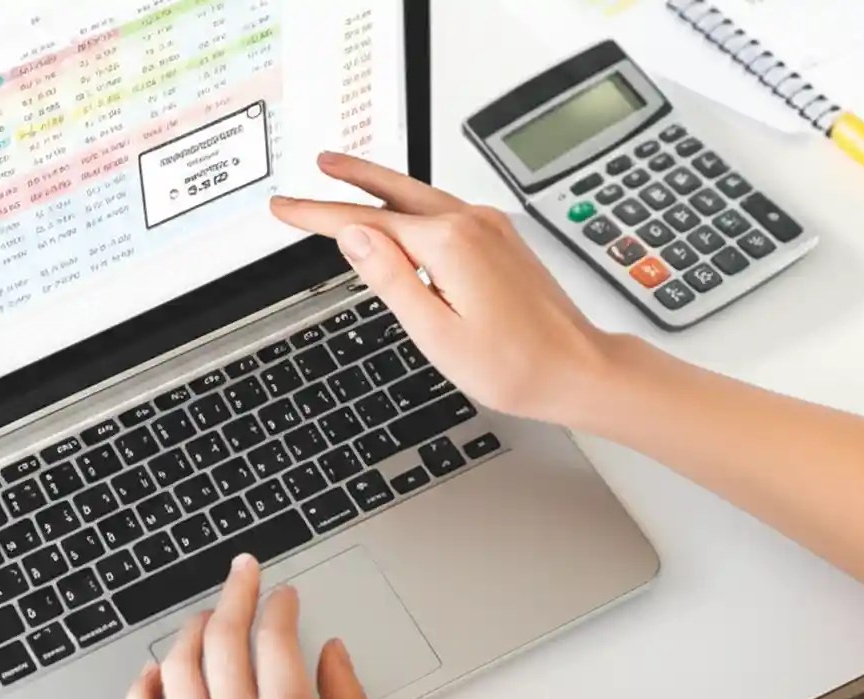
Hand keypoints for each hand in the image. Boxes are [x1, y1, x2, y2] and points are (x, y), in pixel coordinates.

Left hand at [125, 554, 369, 698]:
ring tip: (208, 615)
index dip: (280, 606)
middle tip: (243, 570)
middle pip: (225, 639)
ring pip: (179, 668)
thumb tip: (335, 654)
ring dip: (192, 632)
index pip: (276, 639)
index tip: (284, 594)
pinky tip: (156, 670)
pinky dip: (144, 685)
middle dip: (235, 593)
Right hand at [270, 152, 611, 424]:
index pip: (365, 223)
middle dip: (351, 177)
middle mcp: (471, 223)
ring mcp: (489, 227)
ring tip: (349, 174)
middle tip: (319, 164)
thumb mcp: (437, 332)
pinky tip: (402, 210)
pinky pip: (443, 208)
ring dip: (381, 184)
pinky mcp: (501, 238)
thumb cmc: (515, 364)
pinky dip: (411, 202)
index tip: (285, 208)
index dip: (317, 215)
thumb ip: (391, 279)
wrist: (577, 369)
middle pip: (394, 191)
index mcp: (449, 244)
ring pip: (421, 195)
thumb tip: (354, 236)